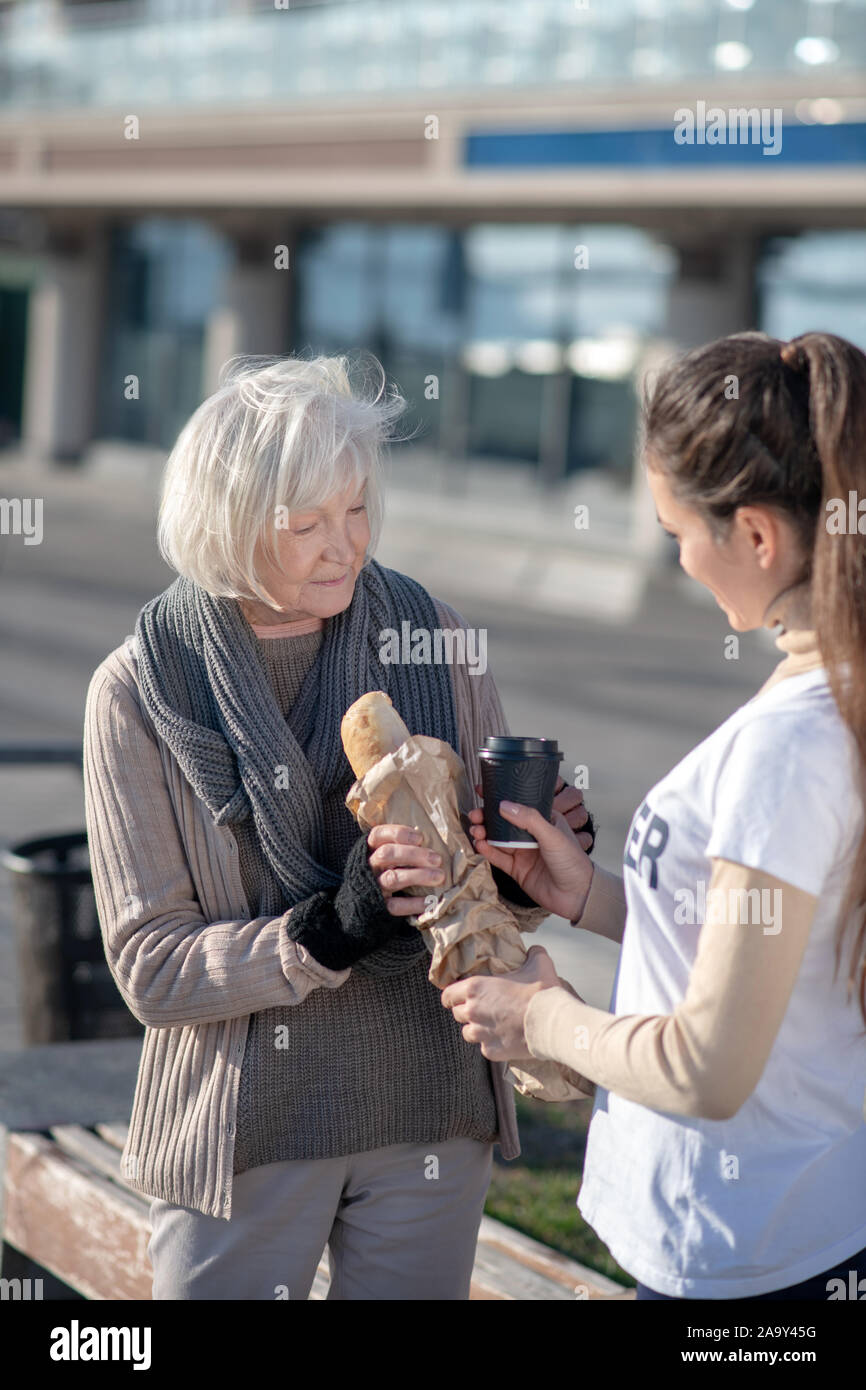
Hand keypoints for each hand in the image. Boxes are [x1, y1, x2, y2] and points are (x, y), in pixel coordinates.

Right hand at [366, 824, 444, 916]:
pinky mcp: (378, 907)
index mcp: (370, 850)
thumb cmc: (385, 873)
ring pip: (392, 878)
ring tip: (440, 876)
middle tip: (437, 859)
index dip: (398, 833)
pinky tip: (429, 901)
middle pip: (386, 854)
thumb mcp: (388, 857)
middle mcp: (369, 867)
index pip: (377, 835)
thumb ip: (403, 847)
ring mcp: (372, 887)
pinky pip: (395, 905)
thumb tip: (432, 840)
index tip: (420, 838)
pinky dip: (413, 903)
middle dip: (413, 854)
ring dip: (418, 876)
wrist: (362, 906)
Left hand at [440, 945, 559, 1060]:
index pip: (448, 994)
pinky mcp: (491, 1051)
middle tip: (483, 1009)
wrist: (551, 1022)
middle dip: (467, 1011)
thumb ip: (532, 954)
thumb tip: (534, 950)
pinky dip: (492, 1044)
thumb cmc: (541, 991)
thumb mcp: (538, 963)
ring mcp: (480, 1033)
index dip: (453, 996)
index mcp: (475, 987)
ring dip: (477, 1029)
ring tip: (492, 1025)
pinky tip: (505, 1038)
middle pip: (457, 1013)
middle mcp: (472, 1011)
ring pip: (468, 1033)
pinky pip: (485, 1048)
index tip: (460, 997)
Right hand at [468, 776, 593, 921]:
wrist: (577, 896)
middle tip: (475, 815)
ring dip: (485, 833)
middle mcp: (532, 835)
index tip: (483, 791)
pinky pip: (499, 858)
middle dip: (488, 817)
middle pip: (504, 822)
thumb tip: (504, 805)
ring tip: (475, 830)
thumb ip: (529, 819)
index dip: (502, 798)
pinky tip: (480, 844)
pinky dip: (488, 851)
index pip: (520, 805)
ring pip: (498, 839)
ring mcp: (524, 852)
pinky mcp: (517, 870)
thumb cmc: (572, 862)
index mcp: (544, 821)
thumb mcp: (552, 835)